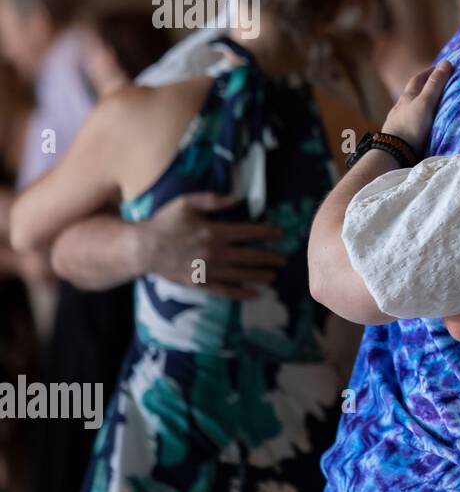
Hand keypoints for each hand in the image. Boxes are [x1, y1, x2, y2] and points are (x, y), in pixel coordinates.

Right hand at [135, 192, 286, 299]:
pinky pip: (225, 290)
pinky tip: (254, 293)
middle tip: (284, 259)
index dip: (267, 232)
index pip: (249, 232)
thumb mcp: (186, 203)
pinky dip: (241, 293)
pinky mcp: (200, 284)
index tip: (281, 233)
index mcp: (215, 231)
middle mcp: (216, 252)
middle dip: (270, 257)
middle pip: (250, 255)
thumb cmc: (164, 222)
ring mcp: (209, 270)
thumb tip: (238, 198)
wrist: (141, 249)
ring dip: (260, 275)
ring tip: (274, 276)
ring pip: (242, 274)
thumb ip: (213, 199)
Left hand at [382, 60, 453, 152]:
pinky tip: (419, 124)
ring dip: (419, 104)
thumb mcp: (426, 103)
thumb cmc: (411, 126)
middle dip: (423, 87)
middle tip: (436, 84)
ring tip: (430, 105)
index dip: (428, 72)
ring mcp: (397, 121)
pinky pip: (409, 122)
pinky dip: (416, 119)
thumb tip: (447, 62)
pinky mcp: (399, 135)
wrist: (394, 152)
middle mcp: (400, 107)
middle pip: (412, 93)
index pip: (418, 79)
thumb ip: (435, 85)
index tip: (439, 68)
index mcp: (407, 97)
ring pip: (409, 108)